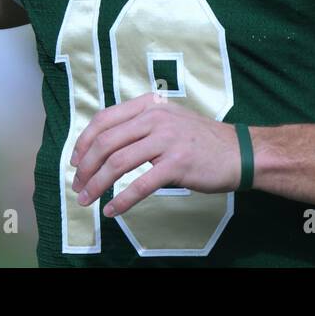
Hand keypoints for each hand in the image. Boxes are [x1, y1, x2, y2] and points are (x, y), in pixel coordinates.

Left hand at [69, 93, 242, 216]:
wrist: (239, 152)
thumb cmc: (201, 140)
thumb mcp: (169, 119)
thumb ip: (140, 125)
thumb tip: (103, 146)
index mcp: (149, 105)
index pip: (104, 118)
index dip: (84, 141)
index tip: (75, 161)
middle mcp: (155, 118)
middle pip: (106, 142)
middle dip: (85, 167)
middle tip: (78, 186)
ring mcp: (167, 140)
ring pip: (118, 162)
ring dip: (97, 184)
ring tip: (87, 199)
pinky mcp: (177, 164)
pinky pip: (140, 184)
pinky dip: (122, 200)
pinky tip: (112, 210)